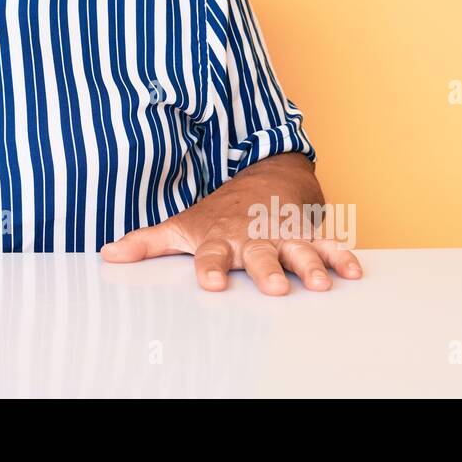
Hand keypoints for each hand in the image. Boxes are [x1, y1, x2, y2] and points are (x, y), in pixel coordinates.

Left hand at [100, 190, 362, 293]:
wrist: (263, 174)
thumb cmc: (218, 213)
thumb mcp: (181, 224)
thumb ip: (147, 243)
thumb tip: (108, 254)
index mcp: (218, 239)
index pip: (211, 256)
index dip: (211, 268)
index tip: (214, 284)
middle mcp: (251, 237)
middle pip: (259, 255)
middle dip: (267, 269)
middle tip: (276, 287)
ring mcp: (281, 234)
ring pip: (298, 250)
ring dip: (311, 264)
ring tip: (321, 283)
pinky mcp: (308, 232)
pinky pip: (328, 243)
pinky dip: (342, 255)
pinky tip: (354, 271)